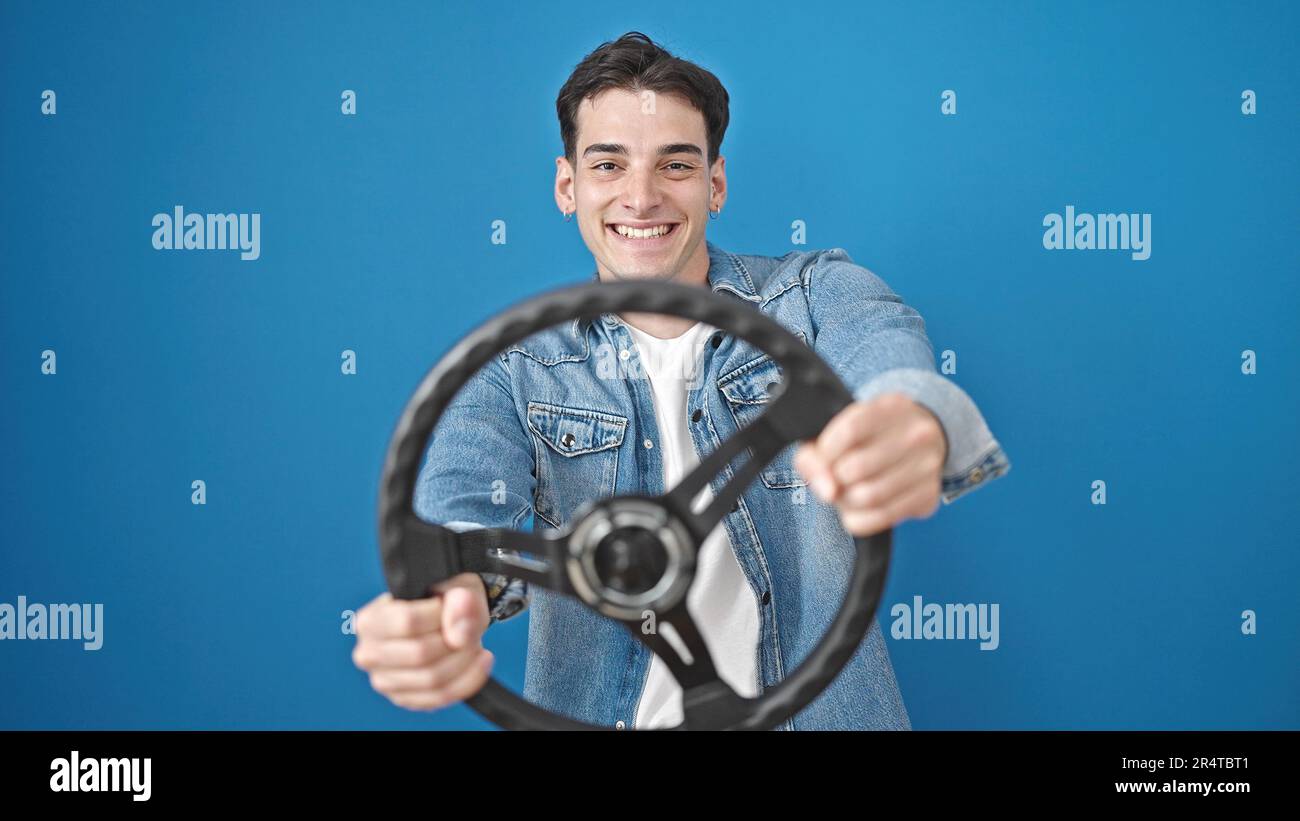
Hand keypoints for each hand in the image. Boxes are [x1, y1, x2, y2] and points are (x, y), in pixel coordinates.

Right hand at [351, 573, 493, 711]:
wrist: (446, 618)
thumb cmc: (444, 599)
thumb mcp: (457, 586)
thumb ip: (460, 601)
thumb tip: (459, 631)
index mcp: (369, 621)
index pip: (407, 621)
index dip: (441, 615)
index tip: (454, 606)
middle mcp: (369, 654)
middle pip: (420, 653)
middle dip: (457, 641)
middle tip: (471, 628)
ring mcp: (385, 681)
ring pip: (432, 679)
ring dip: (465, 660)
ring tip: (475, 643)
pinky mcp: (405, 699)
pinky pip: (441, 697)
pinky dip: (469, 679)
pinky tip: (481, 661)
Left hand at [793, 392, 947, 536]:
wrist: (918, 444)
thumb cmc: (869, 437)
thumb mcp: (838, 431)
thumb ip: (815, 455)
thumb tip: (828, 491)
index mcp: (892, 407)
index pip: (850, 430)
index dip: (827, 452)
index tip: (823, 459)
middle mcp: (916, 434)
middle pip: (857, 468)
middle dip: (835, 480)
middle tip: (835, 478)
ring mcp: (928, 466)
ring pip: (869, 497)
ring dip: (845, 501)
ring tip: (845, 492)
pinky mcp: (930, 496)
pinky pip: (882, 517)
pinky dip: (859, 518)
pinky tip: (857, 508)